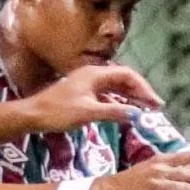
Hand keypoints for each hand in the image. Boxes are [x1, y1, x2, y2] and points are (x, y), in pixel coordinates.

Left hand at [24, 63, 165, 132]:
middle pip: (123, 80)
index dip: (143, 88)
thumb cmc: (57, 112)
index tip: (155, 103)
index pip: (127, 75)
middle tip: (156, 107)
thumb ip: (113, 113)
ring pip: (116, 88)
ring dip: (131, 97)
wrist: (33, 115)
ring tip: (146, 110)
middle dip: (140, 92)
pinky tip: (125, 112)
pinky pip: (107, 95)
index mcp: (95, 74)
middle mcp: (93, 75)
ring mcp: (88, 84)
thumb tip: (137, 114)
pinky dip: (119, 102)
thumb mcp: (87, 113)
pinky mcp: (84, 94)